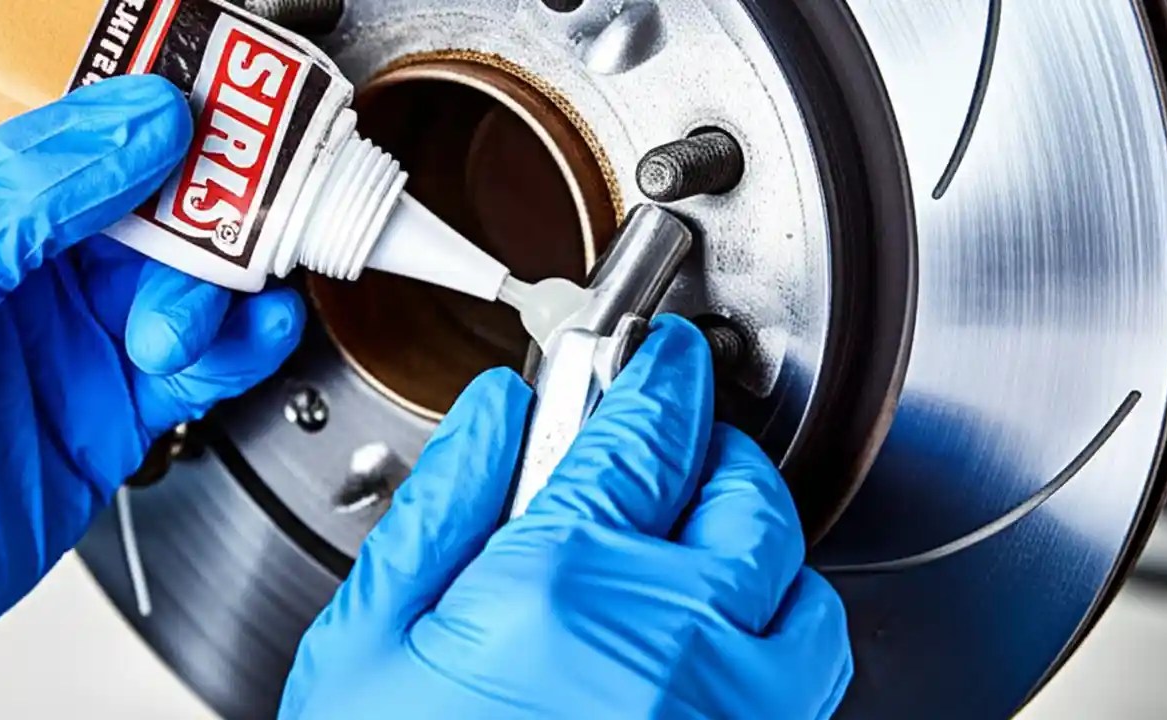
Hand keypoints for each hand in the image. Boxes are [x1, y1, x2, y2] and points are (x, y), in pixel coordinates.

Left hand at [0, 75, 303, 696]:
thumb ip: (33, 198)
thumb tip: (137, 128)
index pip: (84, 146)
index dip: (150, 128)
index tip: (207, 121)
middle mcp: (40, 277)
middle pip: (159, 214)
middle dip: (200, 227)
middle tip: (222, 239)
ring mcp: (91, 340)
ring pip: (197, 284)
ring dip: (215, 300)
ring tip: (178, 339)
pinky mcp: (134, 406)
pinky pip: (216, 358)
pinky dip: (247, 343)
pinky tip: (255, 334)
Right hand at [280, 316, 851, 718]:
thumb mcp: (365, 647)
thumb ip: (441, 509)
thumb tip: (498, 417)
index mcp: (563, 589)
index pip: (645, 428)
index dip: (656, 370)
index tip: (658, 352)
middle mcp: (672, 646)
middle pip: (748, 498)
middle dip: (713, 451)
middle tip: (667, 448)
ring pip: (800, 592)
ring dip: (759, 548)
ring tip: (695, 547)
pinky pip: (801, 683)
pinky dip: (772, 635)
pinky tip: (705, 641)